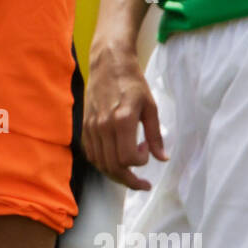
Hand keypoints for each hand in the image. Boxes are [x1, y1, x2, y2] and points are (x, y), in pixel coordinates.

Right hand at [83, 45, 166, 189]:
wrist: (108, 64)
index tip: (146, 151)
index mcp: (122, 120)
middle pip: (112, 166)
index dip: (140, 162)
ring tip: (129, 175)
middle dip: (129, 180)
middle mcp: (103, 126)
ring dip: (115, 175)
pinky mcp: (85, 127)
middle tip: (142, 184)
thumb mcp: (150, 106)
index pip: (127, 158)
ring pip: (100, 163)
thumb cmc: (132, 82)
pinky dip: (103, 164)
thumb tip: (162, 158)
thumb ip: (155, 135)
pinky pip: (91, 154)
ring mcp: (91, 127)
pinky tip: (114, 161)